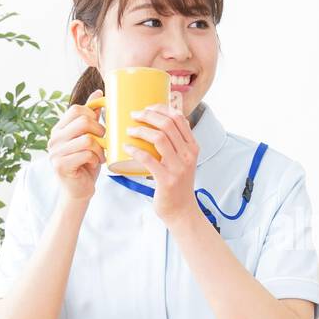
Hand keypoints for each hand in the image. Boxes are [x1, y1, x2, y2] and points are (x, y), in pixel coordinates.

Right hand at [48, 89, 106, 201]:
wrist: (79, 190)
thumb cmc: (85, 163)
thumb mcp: (89, 137)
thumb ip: (91, 116)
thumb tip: (98, 93)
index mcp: (59, 128)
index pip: (76, 109)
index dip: (93, 116)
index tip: (99, 128)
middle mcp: (54, 138)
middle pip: (83, 121)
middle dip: (100, 131)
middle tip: (103, 142)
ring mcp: (55, 151)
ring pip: (87, 139)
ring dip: (100, 148)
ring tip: (100, 156)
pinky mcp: (60, 165)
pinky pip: (86, 154)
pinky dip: (96, 158)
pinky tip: (94, 164)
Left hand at [126, 104, 199, 227]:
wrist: (182, 211)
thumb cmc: (177, 184)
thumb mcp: (183, 161)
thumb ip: (175, 145)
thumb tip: (156, 125)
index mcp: (192, 147)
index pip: (179, 118)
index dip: (161, 108)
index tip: (147, 108)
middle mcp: (188, 155)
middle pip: (168, 124)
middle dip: (148, 115)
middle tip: (134, 116)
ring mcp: (179, 167)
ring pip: (159, 138)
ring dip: (141, 130)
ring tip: (129, 130)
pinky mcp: (167, 180)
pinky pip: (148, 159)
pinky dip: (135, 150)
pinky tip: (126, 147)